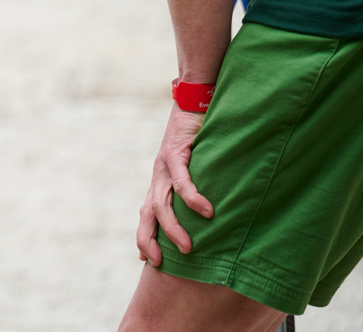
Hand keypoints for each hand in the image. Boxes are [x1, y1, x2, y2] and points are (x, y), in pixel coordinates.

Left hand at [136, 104, 212, 265]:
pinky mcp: (175, 151)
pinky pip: (182, 179)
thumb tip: (217, 215)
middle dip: (150, 239)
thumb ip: (199, 187)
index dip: (145, 236)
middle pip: (147, 213)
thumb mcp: (197, 167)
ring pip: (163, 202)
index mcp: (161, 181)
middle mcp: (159, 175)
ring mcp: (164, 164)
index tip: (149, 260)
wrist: (194, 99)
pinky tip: (207, 212)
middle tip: (159, 263)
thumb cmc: (199, 136)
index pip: (147, 214)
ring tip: (188, 248)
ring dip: (174, 227)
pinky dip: (193, 197)